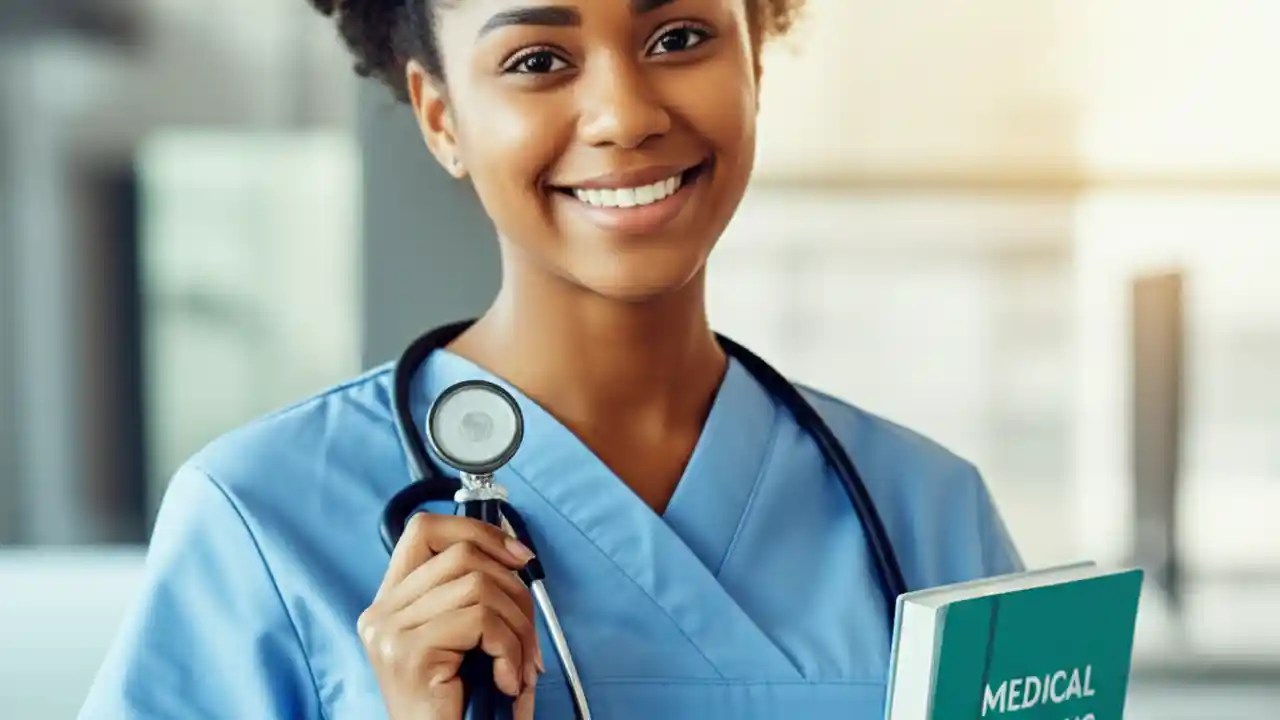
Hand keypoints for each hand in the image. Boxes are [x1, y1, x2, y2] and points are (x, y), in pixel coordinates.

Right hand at [358, 513, 542, 719]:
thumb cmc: (462, 707)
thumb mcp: (469, 640)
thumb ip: (478, 594)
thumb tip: (517, 554)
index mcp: (391, 601)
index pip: (425, 529)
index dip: (479, 532)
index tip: (519, 558)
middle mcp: (381, 612)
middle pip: (463, 555)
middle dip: (515, 592)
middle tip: (530, 640)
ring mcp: (390, 632)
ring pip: (478, 586)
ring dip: (518, 628)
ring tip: (520, 668)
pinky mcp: (409, 653)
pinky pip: (481, 621)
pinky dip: (510, 649)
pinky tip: (506, 681)